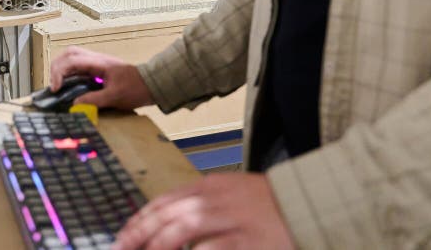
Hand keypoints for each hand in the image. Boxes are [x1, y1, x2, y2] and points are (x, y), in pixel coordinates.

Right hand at [49, 46, 153, 109]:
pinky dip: (68, 72)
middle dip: (56, 67)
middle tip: (53, 86)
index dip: (59, 73)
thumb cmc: (136, 88)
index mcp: (99, 62)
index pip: (72, 61)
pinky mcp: (97, 69)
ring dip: (61, 68)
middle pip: (69, 54)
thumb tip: (75, 103)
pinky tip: (67, 85)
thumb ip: (94, 99)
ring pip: (72, 57)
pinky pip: (78, 65)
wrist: (152, 84)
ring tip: (56, 85)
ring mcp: (96, 62)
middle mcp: (95, 59)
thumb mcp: (115, 97)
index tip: (56, 89)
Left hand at [113, 173, 294, 249]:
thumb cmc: (267, 204)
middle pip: (167, 215)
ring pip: (183, 229)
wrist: (307, 203)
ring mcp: (231, 219)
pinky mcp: (247, 240)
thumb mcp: (229, 194)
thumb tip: (167, 223)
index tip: (123, 237)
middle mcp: (215, 199)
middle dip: (139, 235)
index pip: (163, 202)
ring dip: (159, 245)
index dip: (139, 221)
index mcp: (208, 186)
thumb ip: (200, 205)